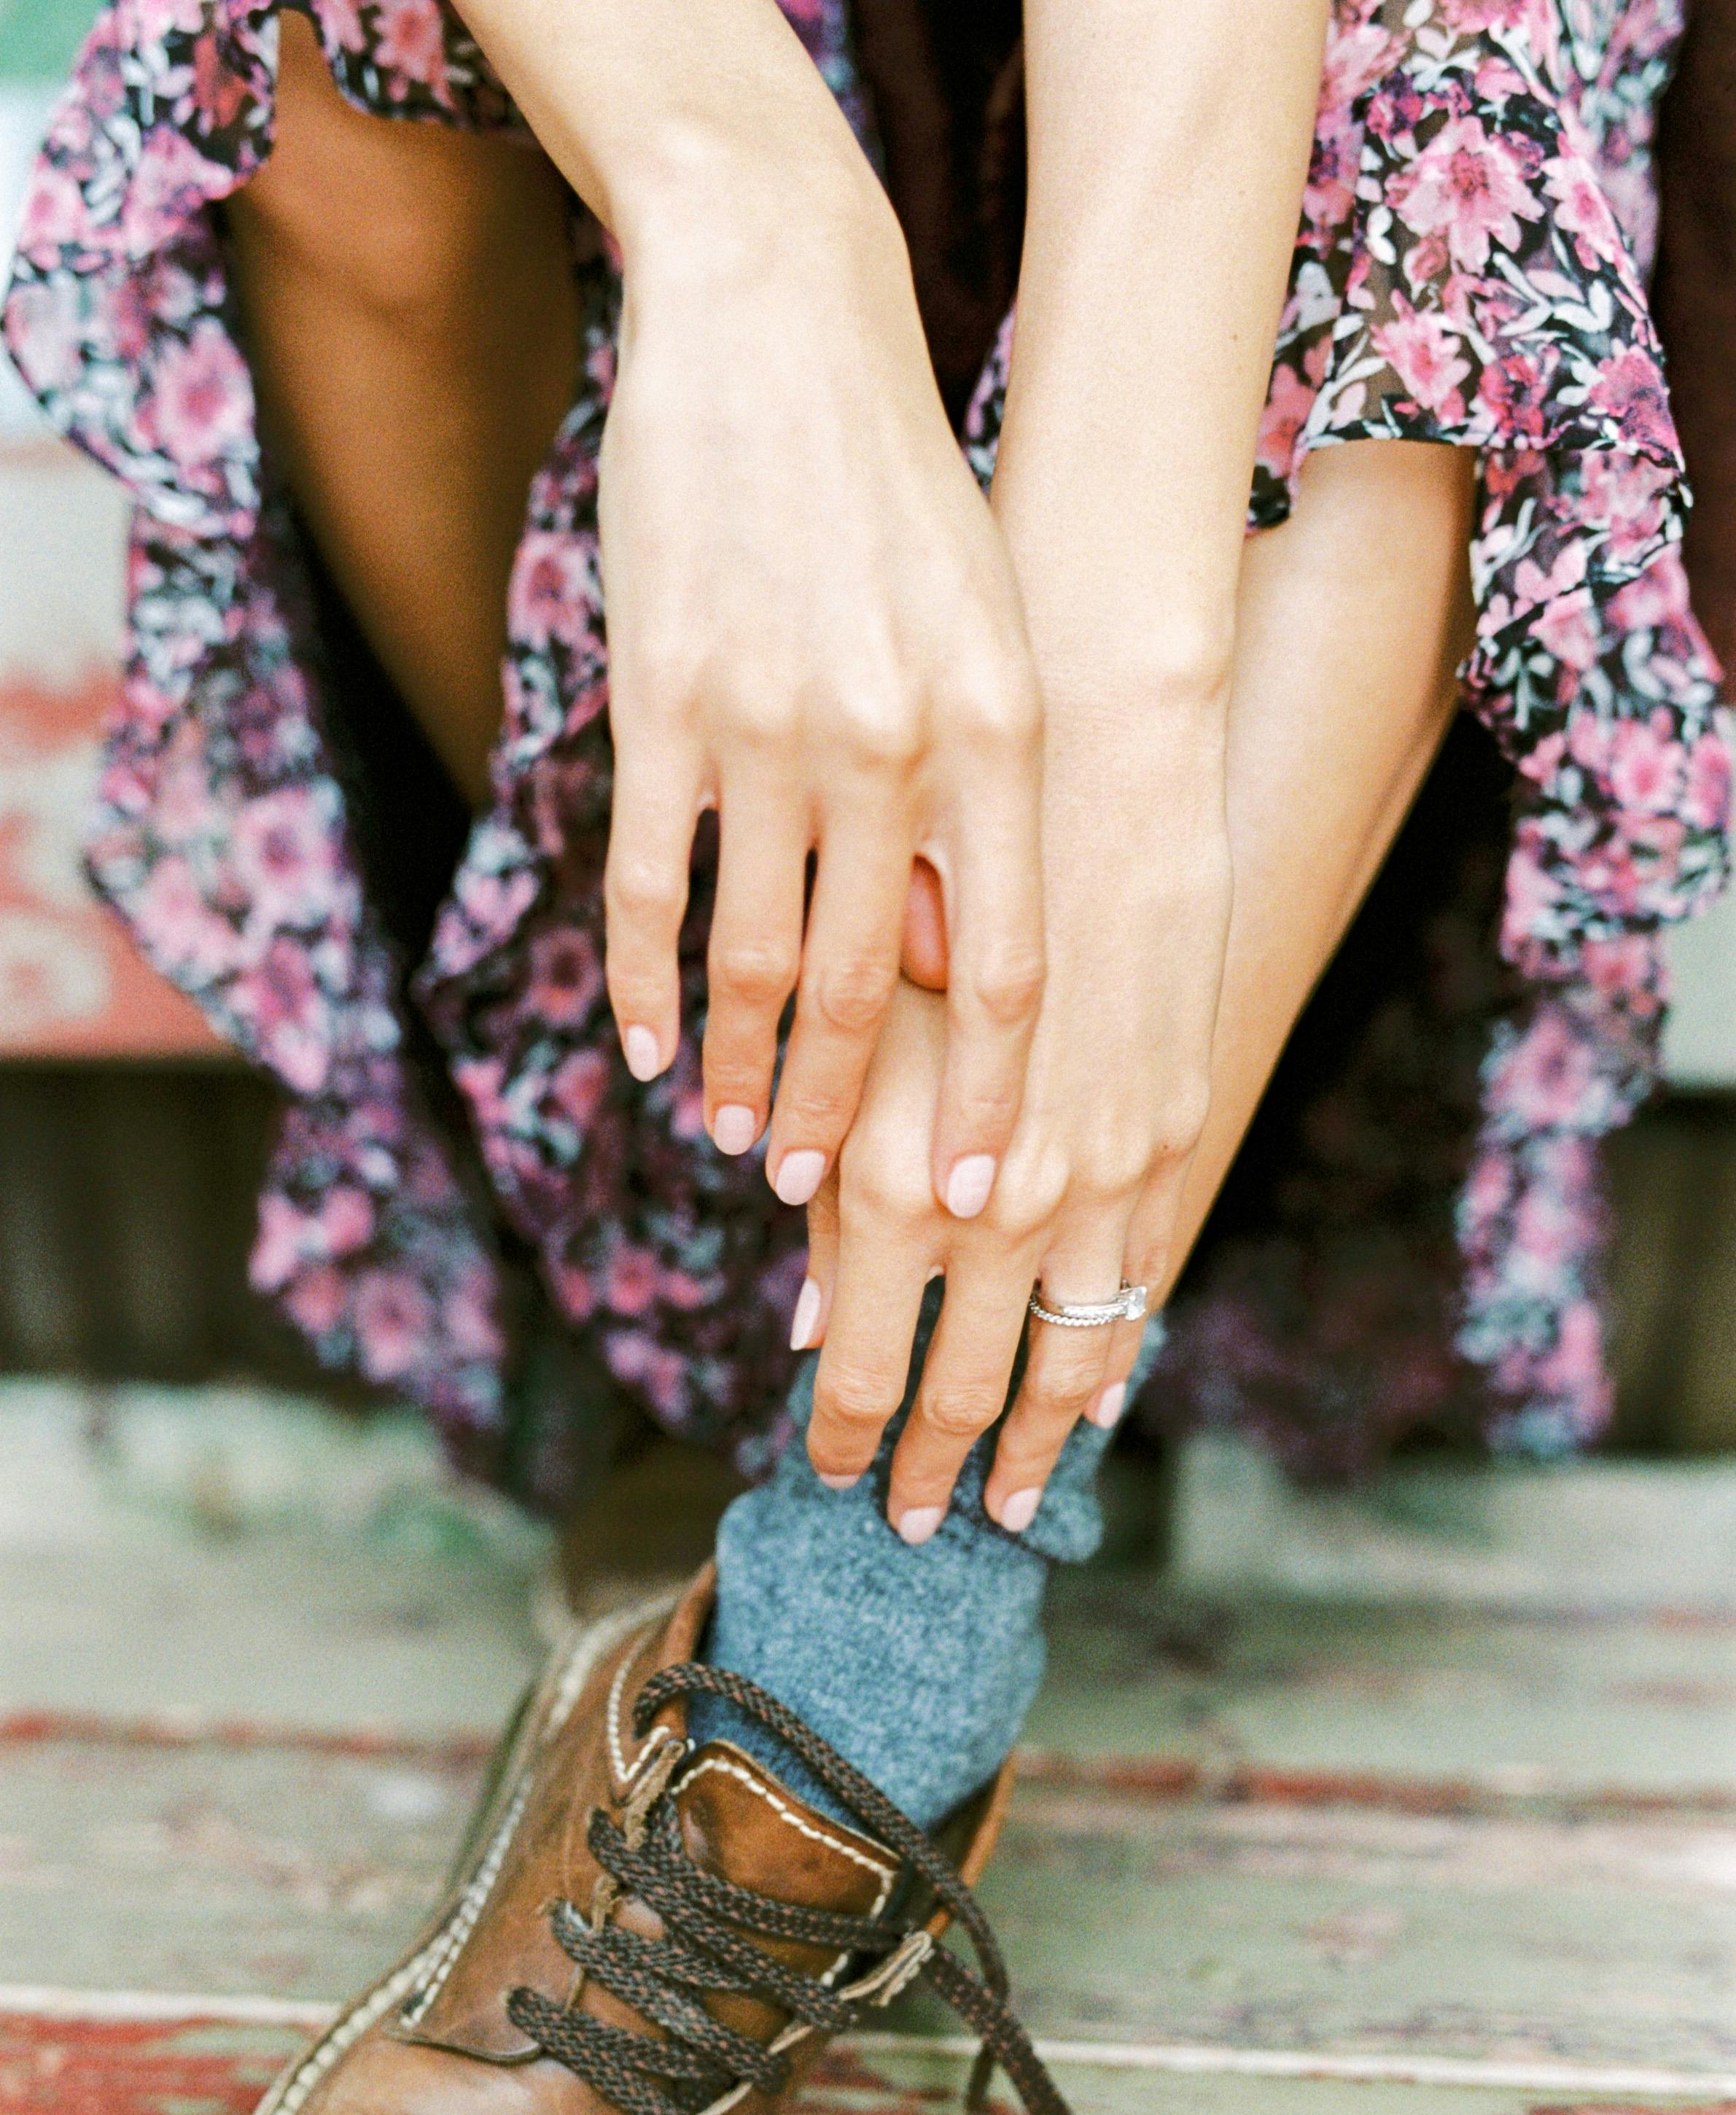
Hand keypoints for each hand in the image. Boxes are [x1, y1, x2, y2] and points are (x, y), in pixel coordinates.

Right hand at [596, 114, 1043, 1216]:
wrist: (780, 322)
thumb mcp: (984, 633)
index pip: (1007, 966)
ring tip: (728, 1132)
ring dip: (739, 1066)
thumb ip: (980, 795)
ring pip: (755, 956)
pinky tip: (640, 1044)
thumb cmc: (897, 494)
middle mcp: (896, 741)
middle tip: (809, 1190)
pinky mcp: (663, 701)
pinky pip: (649, 886)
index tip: (970, 1198)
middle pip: (874, 990)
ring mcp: (772, 723)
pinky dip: (641, 984)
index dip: (988, 1099)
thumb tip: (949, 961)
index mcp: (1002, 730)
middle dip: (841, 1114)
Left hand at [795, 695, 1232, 1535]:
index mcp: (900, 1187)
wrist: (1090, 801)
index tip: (831, 1480)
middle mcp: (1003, 1210)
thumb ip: (828, 1193)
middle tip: (911, 1525)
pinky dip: (1107, 1363)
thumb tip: (811, 1320)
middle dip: (931, 1472)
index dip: (846, 1443)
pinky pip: (1138, 1289)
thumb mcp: (849, 1042)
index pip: (866, 1372)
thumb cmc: (932, 897)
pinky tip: (1088, 1406)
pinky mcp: (1169, 1148)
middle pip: (965, 1392)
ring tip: (1006, 1504)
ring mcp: (1100, 1188)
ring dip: (1029, 1446)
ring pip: (1065, 1362)